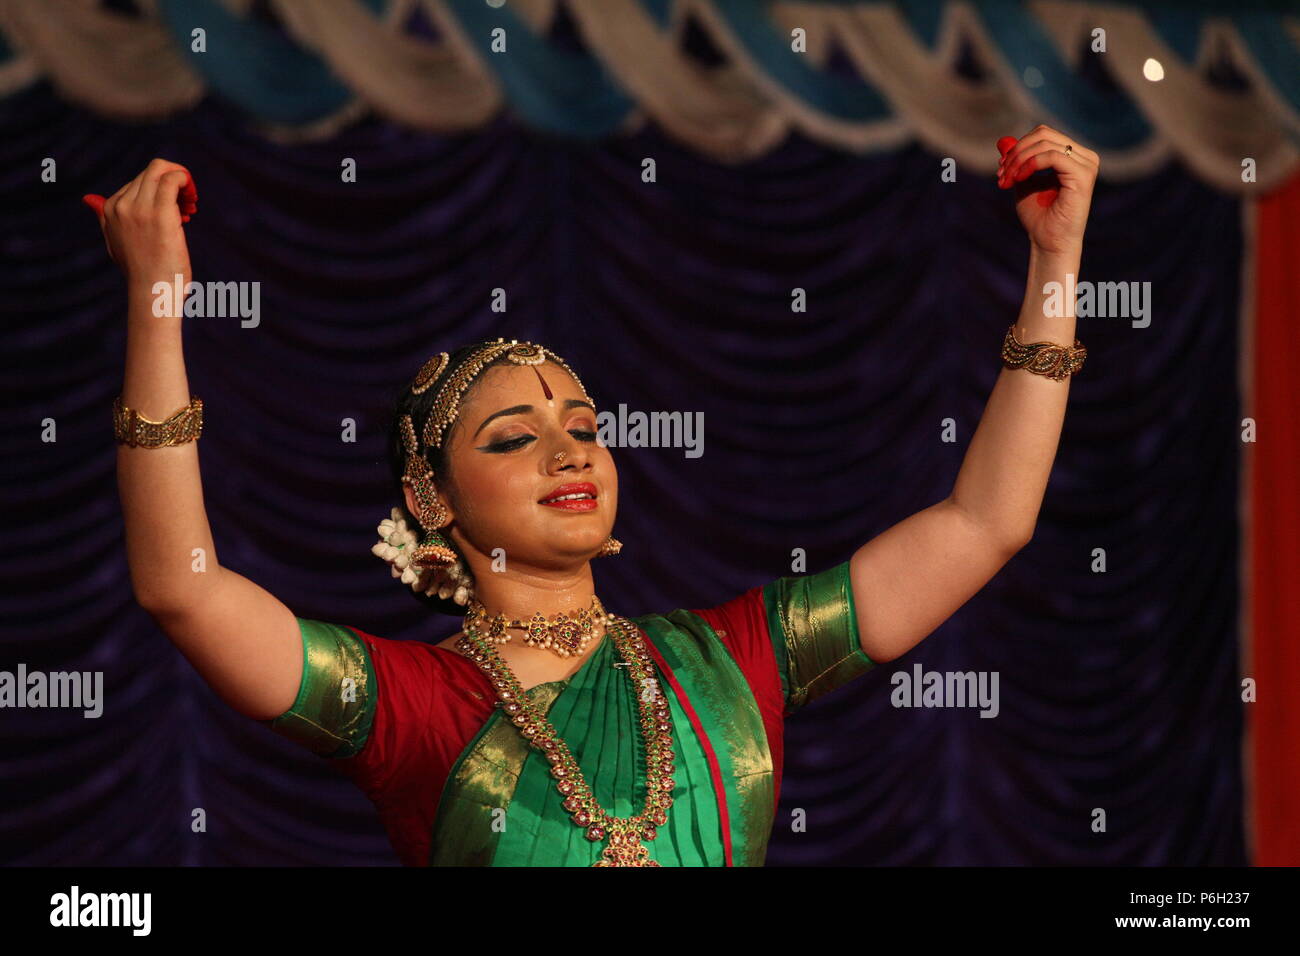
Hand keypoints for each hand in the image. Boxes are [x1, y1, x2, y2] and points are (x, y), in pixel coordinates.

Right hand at [83, 159, 197, 287]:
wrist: (153, 293)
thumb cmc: (141, 272)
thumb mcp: (115, 243)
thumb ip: (104, 219)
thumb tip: (88, 199)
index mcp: (109, 209)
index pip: (138, 181)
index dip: (160, 190)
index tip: (176, 210)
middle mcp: (121, 205)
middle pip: (151, 172)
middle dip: (173, 183)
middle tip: (188, 205)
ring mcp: (138, 208)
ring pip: (161, 169)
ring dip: (182, 181)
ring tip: (191, 203)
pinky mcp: (160, 213)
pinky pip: (172, 179)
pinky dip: (185, 180)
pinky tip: (192, 198)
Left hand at [996, 126, 1097, 256]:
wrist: (1048, 242)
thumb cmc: (1038, 217)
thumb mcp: (1023, 183)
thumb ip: (1017, 161)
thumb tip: (1003, 141)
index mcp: (1073, 156)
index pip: (1043, 135)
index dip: (1018, 147)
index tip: (1001, 168)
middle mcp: (1085, 157)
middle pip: (1044, 134)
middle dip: (1017, 152)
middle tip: (1002, 173)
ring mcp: (1087, 165)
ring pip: (1045, 144)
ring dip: (1019, 161)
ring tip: (1008, 180)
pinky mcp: (1084, 175)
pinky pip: (1052, 156)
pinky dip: (1030, 165)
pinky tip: (1020, 179)